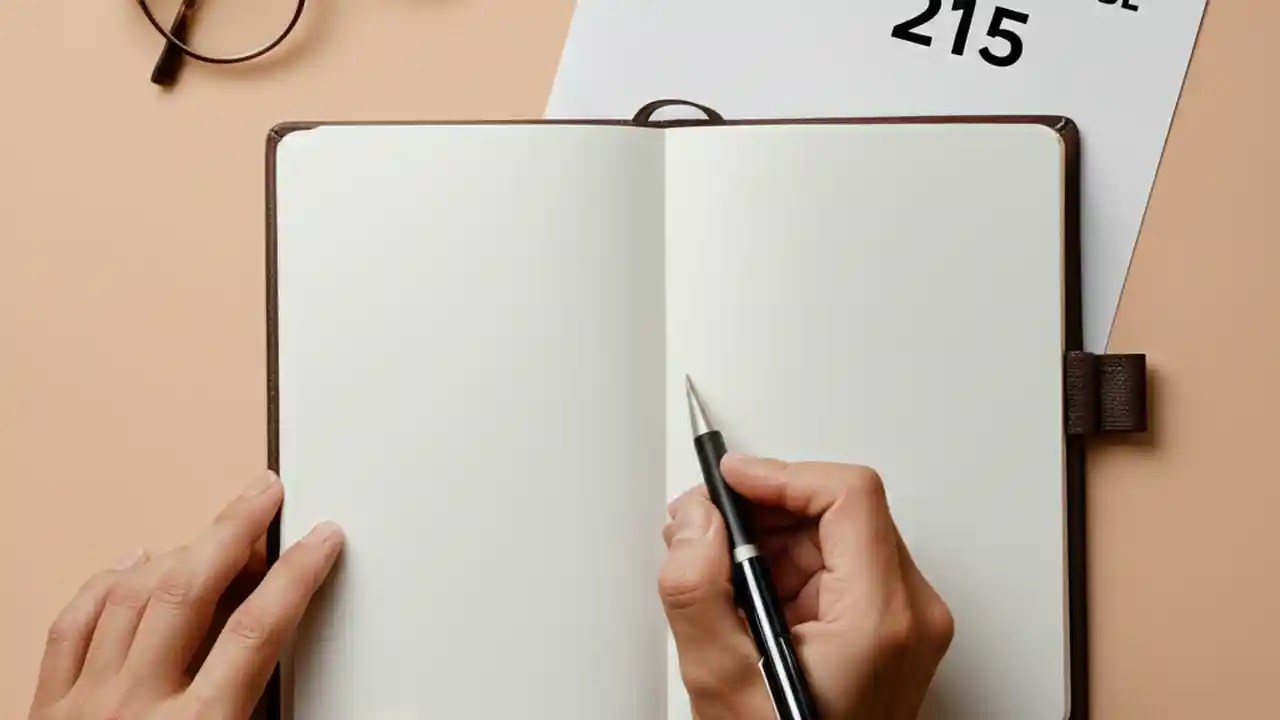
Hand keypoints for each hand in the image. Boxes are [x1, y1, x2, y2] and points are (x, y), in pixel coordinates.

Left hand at [28, 472, 343, 719]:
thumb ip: (261, 719)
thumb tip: (299, 691)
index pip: (258, 630)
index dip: (297, 574)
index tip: (322, 539)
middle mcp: (135, 709)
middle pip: (190, 589)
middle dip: (234, 529)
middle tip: (265, 492)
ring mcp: (83, 706)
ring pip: (131, 597)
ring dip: (178, 548)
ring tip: (213, 523)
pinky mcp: (44, 712)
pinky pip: (73, 626)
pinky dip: (105, 586)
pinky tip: (130, 564)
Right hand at [659, 454, 953, 719]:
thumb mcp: (722, 681)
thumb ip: (696, 588)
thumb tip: (694, 522)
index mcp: (882, 618)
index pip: (848, 495)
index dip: (780, 475)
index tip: (732, 481)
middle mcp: (910, 613)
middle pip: (840, 510)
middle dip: (766, 512)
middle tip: (708, 532)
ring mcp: (907, 622)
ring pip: (836, 534)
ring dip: (773, 543)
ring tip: (724, 582)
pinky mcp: (893, 629)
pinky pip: (839, 567)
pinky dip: (789, 570)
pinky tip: (752, 602)